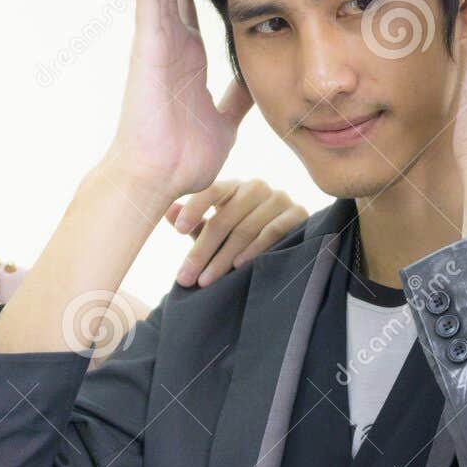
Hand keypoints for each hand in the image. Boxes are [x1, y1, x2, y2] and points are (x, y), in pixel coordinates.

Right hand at [102, 0, 254, 207]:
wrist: (158, 177)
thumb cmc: (184, 158)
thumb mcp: (225, 122)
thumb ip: (237, 99)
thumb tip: (256, 83)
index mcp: (190, 60)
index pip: (199, 10)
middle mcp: (172, 46)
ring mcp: (157, 44)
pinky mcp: (147, 47)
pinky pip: (150, 2)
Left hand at [165, 179, 308, 286]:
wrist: (286, 245)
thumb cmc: (242, 238)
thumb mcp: (216, 231)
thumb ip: (195, 223)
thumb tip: (168, 212)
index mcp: (233, 186)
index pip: (211, 191)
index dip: (194, 209)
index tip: (177, 231)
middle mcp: (256, 187)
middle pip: (225, 218)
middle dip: (203, 250)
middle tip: (186, 277)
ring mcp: (279, 198)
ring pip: (246, 229)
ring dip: (224, 257)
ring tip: (206, 280)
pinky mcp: (298, 213)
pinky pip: (273, 231)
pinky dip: (255, 249)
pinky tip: (239, 266)